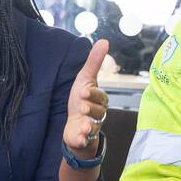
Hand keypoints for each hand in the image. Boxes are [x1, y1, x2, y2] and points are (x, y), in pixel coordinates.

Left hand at [64, 39, 109, 157]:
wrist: (75, 125)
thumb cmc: (81, 100)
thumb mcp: (85, 79)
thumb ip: (94, 62)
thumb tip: (104, 40)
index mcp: (99, 99)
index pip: (99, 96)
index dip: (92, 93)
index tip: (82, 91)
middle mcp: (98, 113)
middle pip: (98, 111)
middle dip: (91, 109)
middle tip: (83, 107)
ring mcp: (91, 126)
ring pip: (93, 126)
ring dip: (88, 125)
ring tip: (83, 124)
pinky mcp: (83, 138)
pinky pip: (85, 139)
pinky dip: (82, 139)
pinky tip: (79, 138)